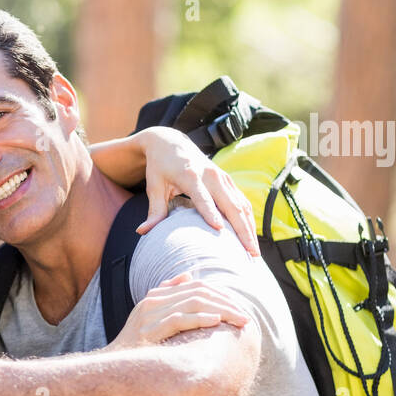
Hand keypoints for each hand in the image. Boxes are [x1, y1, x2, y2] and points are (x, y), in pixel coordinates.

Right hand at [112, 272, 250, 347]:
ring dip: (221, 311)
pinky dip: (200, 319)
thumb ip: (169, 296)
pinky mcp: (150, 330)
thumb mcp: (152, 319)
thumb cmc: (137, 347)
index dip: (221, 295)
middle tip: (245, 317)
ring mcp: (150, 315)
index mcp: (156, 296)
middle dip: (226, 303)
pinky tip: (216, 323)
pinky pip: (179, 320)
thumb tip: (188, 275)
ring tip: (239, 320)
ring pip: (193, 303)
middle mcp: (153, 301)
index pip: (196, 286)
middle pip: (198, 292)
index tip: (240, 309)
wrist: (113, 367)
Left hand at [134, 127, 258, 256]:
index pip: (202, 197)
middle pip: (230, 204)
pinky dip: (248, 220)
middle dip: (241, 230)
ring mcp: (223, 177)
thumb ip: (154, 211)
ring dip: (249, 229)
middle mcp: (211, 175)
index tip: (218, 229)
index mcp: (190, 175)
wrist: (170, 142)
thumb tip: (141, 232)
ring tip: (254, 253)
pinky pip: (242, 202)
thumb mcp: (154, 187)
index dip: (210, 212)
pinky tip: (251, 238)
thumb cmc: (160, 167)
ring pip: (241, 205)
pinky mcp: (228, 180)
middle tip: (249, 254)